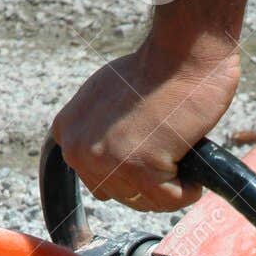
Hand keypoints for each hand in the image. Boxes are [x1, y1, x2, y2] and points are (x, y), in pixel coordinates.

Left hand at [50, 37, 239, 211]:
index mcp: (68, 132)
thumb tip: (109, 158)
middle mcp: (79, 150)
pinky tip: (187, 153)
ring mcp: (107, 161)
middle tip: (169, 144)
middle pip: (123, 195)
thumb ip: (97, 130)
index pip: (99, 179)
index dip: (132, 170)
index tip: (149, 149)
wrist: (182, 54)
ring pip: (147, 201)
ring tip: (178, 145)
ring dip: (172, 183)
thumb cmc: (156, 71)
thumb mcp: (105, 98)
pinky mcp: (139, 168)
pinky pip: (170, 200)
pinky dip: (187, 188)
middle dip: (153, 180)